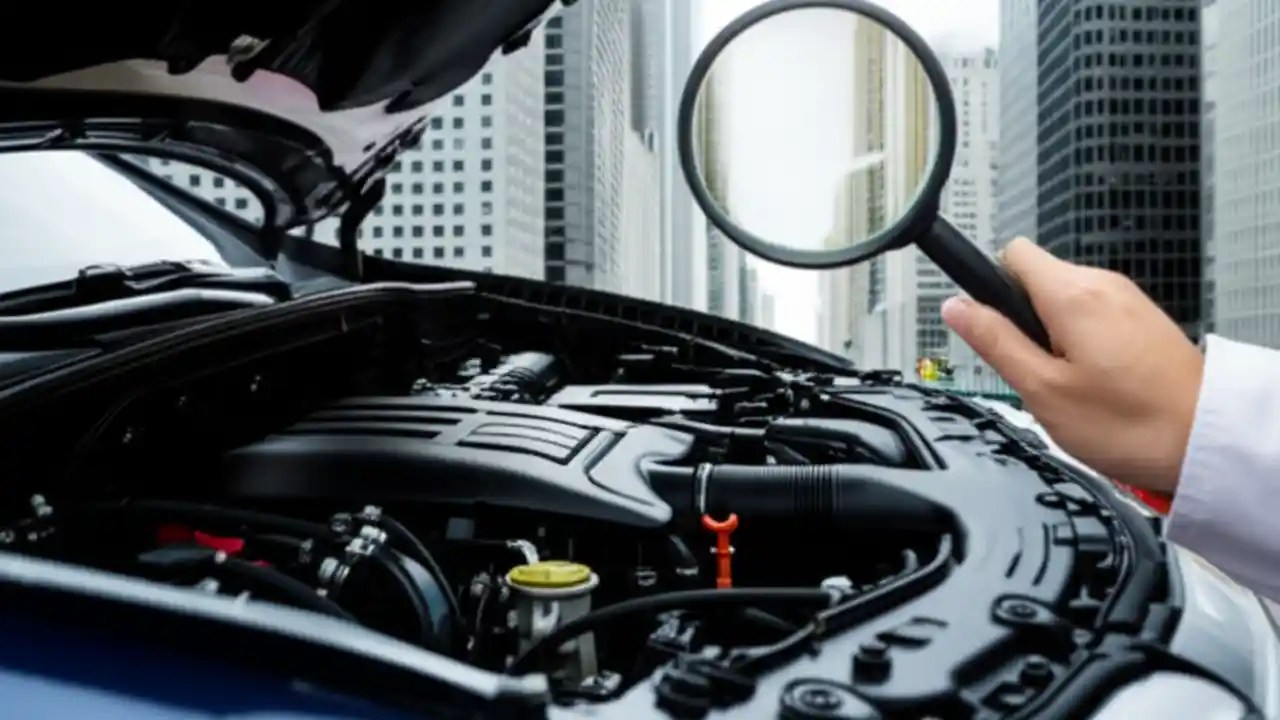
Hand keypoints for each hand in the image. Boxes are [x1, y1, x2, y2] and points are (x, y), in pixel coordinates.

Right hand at [941, 238, 1203, 493]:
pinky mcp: (1143, 320)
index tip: (988, 322)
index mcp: (1071, 294)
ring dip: (1052, 337)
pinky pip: (1092, 318)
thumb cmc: (1132, 423)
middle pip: (1036, 280)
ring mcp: (1127, 301)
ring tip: (1067, 385)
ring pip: (1063, 302)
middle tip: (1033, 371)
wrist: (1207, 440)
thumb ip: (994, 341)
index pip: (1011, 254)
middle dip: (1022, 321)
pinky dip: (1081, 344)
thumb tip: (956, 308)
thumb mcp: (1042, 389)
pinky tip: (1095, 385)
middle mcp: (1102, 285)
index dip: (989, 285)